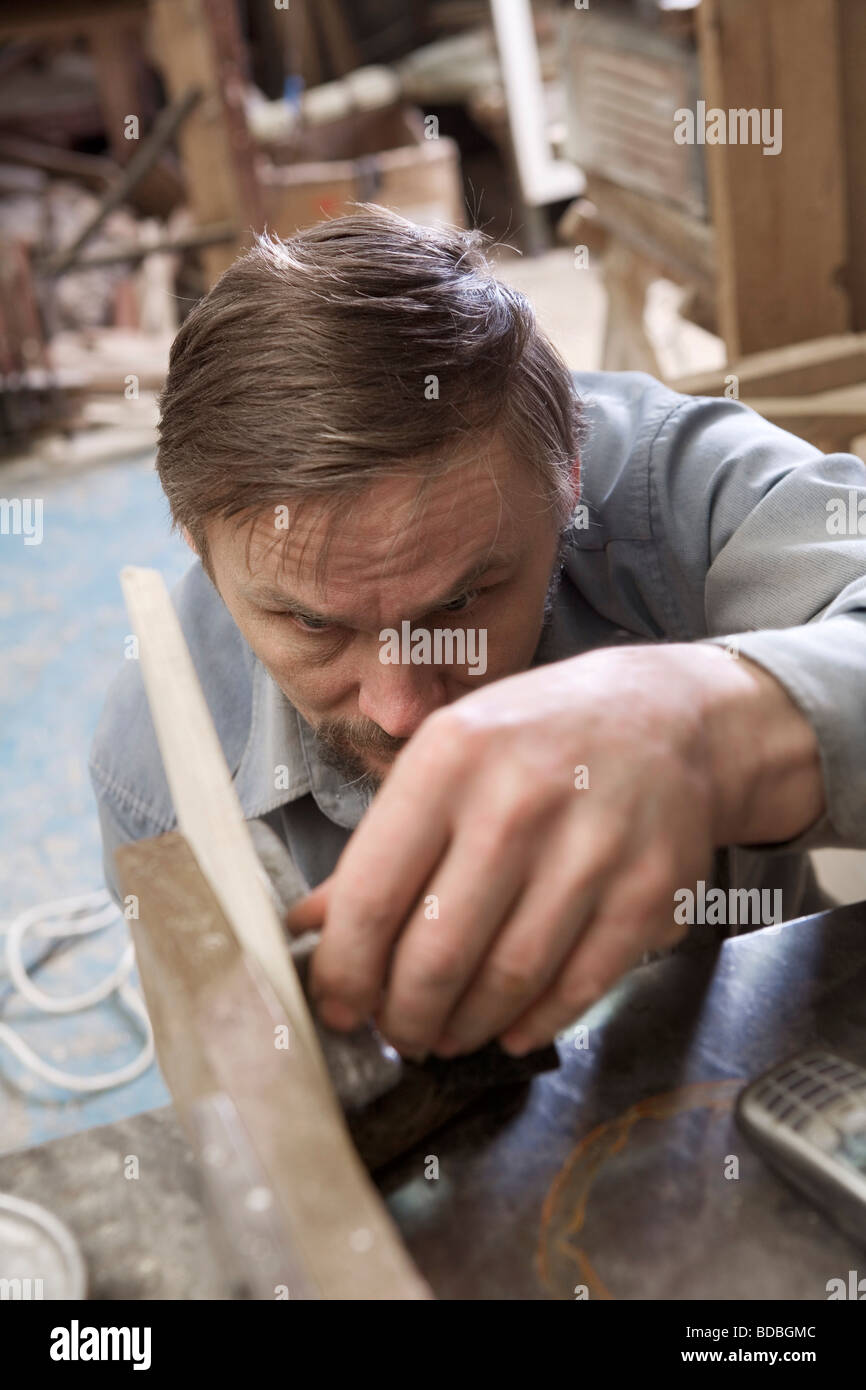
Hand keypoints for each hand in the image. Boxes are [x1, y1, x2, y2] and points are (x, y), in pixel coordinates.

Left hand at [287, 644, 822, 1057]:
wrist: (670, 717)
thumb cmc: (539, 738)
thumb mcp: (448, 758)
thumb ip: (379, 845)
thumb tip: (309, 928)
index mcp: (451, 758)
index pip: (373, 895)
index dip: (345, 971)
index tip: (337, 1006)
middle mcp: (519, 801)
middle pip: (438, 953)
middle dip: (403, 1015)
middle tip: (395, 1031)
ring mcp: (592, 850)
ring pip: (507, 980)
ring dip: (463, 1026)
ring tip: (442, 1033)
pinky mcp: (648, 892)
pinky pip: (576, 986)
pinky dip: (533, 1022)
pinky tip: (507, 1026)